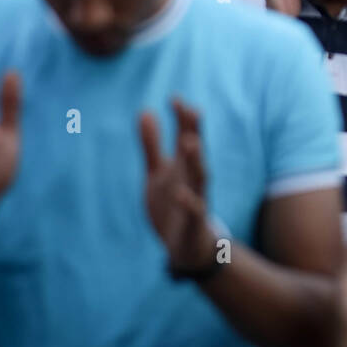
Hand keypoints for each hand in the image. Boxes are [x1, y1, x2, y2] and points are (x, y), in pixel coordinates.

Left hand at [139, 99, 220, 274]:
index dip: (182, 119)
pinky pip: (195, 211)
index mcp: (184, 166)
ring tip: (190, 141)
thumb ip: (152, 144)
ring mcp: (196, 200)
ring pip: (200, 177)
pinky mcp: (193, 223)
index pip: (186, 137)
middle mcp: (192, 179)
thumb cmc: (173, 205)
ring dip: (196, 160)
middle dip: (193, 132)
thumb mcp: (158, 172)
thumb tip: (146, 111)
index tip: (175, 98)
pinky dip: (190, 202)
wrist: (186, 248)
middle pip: (195, 152)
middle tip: (191, 110)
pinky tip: (182, 193)